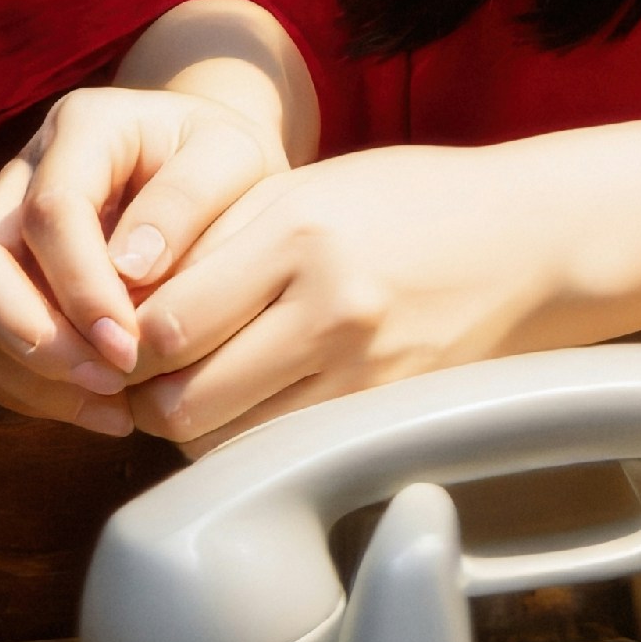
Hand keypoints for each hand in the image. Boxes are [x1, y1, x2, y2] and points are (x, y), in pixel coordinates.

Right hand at [0, 78, 291, 427]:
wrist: (212, 175)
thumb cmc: (226, 167)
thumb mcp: (233, 159)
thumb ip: (188, 199)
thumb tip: (131, 267)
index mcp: (83, 126)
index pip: (50, 210)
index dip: (80, 288)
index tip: (129, 347)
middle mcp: (23, 169)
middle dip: (27, 334)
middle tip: (104, 382)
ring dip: (18, 370)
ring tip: (105, 406)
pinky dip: (16, 386)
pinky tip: (87, 407)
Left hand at [117, 143, 571, 450]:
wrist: (523, 242)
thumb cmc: (404, 201)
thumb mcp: (305, 188)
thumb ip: (217, 239)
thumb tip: (127, 302)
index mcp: (301, 232)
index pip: (169, 320)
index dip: (124, 340)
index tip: (117, 333)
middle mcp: (330, 308)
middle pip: (187, 400)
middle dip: (148, 396)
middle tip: (143, 375)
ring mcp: (362, 374)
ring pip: (227, 443)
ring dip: (194, 427)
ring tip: (195, 387)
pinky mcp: (382, 419)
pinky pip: (281, 454)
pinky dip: (248, 441)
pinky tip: (251, 405)